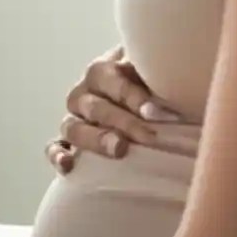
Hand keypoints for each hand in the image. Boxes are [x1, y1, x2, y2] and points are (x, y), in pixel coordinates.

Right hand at [45, 45, 180, 173]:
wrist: (150, 105)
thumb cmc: (159, 87)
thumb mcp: (160, 74)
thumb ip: (163, 74)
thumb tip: (181, 81)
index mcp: (104, 70)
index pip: (109, 78)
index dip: (131, 95)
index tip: (155, 113)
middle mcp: (85, 94)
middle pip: (93, 106)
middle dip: (121, 122)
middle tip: (148, 136)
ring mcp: (75, 119)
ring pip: (73, 127)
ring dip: (95, 139)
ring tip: (120, 150)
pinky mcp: (69, 143)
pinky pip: (55, 147)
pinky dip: (57, 154)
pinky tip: (68, 165)